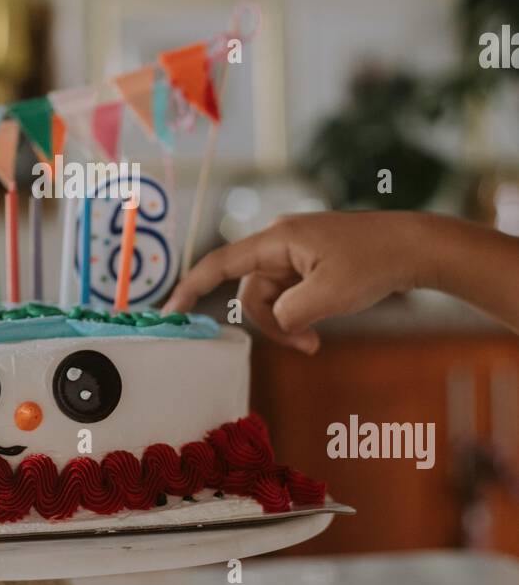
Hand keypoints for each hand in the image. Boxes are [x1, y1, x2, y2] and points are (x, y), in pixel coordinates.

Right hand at [164, 211, 421, 353]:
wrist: (414, 246)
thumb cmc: (374, 263)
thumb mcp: (328, 296)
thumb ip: (289, 313)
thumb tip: (277, 322)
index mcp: (278, 239)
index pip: (220, 263)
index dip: (191, 287)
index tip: (170, 310)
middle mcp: (281, 240)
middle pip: (252, 290)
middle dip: (271, 323)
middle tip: (306, 346)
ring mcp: (296, 250)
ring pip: (272, 296)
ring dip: (289, 323)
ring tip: (317, 340)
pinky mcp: (311, 261)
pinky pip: (290, 292)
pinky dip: (300, 313)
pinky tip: (322, 324)